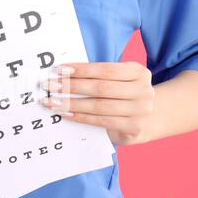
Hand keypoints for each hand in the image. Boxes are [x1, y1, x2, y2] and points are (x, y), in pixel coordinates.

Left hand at [37, 61, 154, 146]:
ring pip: (99, 106)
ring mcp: (141, 110)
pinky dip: (82, 117)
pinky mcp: (135, 127)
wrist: (147, 119)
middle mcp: (144, 90)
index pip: (105, 69)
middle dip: (72, 86)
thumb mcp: (118, 80)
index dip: (81, 70)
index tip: (59, 70)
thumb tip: (63, 72)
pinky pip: (102, 121)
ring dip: (72, 103)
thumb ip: (98, 75)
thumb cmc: (123, 94)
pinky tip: (67, 113)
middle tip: (50, 85)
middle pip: (101, 87)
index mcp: (139, 72)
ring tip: (53, 101)